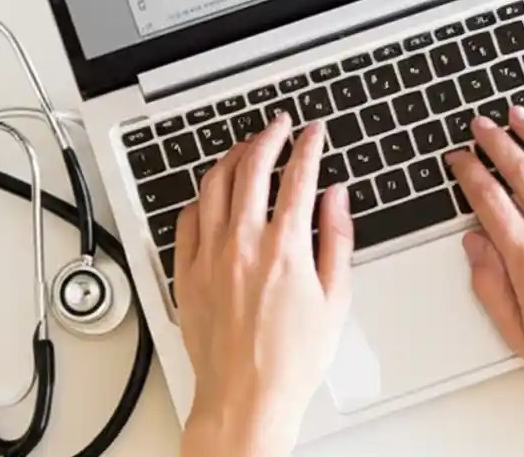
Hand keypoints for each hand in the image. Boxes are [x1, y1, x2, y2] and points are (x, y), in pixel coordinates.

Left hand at [173, 114, 353, 456]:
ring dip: (232, 157)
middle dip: (268, 137)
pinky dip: (202, 197)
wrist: (247, 397)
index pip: (298, 176)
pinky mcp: (186, 274)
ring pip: (214, 185)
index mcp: (285, 248)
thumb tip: (336, 198)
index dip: (309, 145)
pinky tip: (212, 193)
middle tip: (279, 126)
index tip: (314, 133)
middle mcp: (243, 244)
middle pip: (251, 168)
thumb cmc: (292, 358)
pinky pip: (187, 219)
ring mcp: (209, 256)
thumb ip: (337, 238)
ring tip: (246, 147)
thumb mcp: (336, 297)